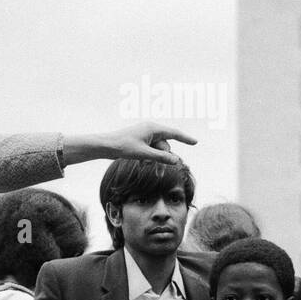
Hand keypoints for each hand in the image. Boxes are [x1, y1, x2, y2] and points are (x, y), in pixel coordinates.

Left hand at [63, 122, 197, 166]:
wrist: (105, 145)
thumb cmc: (122, 146)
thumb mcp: (143, 153)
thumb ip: (160, 157)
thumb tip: (176, 160)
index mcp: (153, 128)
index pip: (174, 133)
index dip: (185, 138)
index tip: (196, 142)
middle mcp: (150, 129)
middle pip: (165, 145)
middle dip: (162, 157)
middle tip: (158, 171)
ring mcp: (144, 135)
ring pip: (157, 149)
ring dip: (154, 158)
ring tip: (145, 165)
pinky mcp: (139, 141)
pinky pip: (150, 149)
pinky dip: (148, 156)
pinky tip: (141, 162)